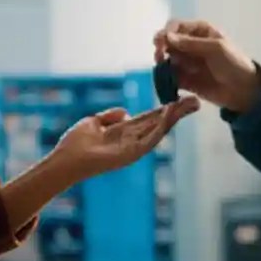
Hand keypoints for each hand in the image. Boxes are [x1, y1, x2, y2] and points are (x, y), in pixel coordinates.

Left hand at [52, 98, 198, 178]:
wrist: (64, 161)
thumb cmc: (74, 144)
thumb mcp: (93, 122)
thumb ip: (109, 116)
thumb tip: (125, 112)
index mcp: (125, 131)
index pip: (150, 118)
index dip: (165, 109)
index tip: (181, 99)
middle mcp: (132, 140)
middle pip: (160, 124)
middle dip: (177, 112)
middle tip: (196, 101)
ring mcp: (133, 148)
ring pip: (159, 130)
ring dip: (174, 118)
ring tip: (189, 105)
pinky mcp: (130, 155)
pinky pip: (149, 140)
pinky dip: (160, 128)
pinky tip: (169, 115)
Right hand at [152, 20, 260, 112]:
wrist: (245, 91)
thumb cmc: (234, 64)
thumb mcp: (215, 49)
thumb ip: (190, 43)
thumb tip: (166, 36)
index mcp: (200, 31)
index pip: (176, 26)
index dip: (166, 32)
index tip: (160, 42)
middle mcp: (191, 44)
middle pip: (168, 43)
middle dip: (162, 49)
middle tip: (160, 58)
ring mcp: (188, 62)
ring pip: (167, 60)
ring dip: (163, 65)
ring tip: (166, 72)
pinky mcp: (186, 80)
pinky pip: (170, 77)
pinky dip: (166, 79)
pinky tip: (168, 83)